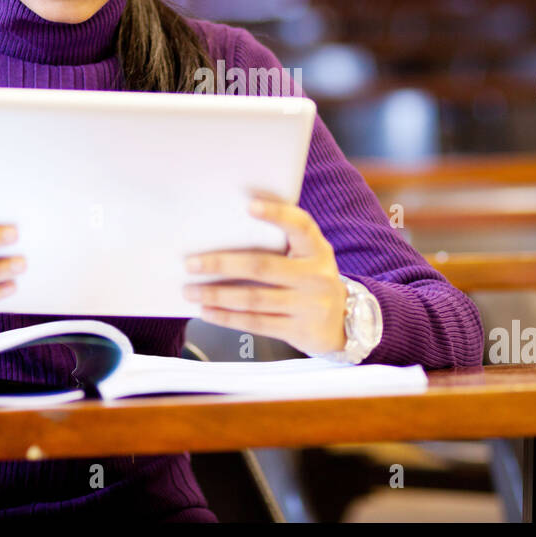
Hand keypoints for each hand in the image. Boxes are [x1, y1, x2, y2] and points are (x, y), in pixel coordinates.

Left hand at [181, 193, 347, 355]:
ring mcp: (309, 305)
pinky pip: (257, 323)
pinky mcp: (299, 330)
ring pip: (254, 299)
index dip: (277, 214)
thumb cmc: (310, 278)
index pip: (300, 225)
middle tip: (190, 263)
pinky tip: (207, 311)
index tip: (249, 205)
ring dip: (217, 295)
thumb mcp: (307, 255)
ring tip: (190, 291)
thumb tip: (226, 230)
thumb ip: (281, 241)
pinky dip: (228, 317)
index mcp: (317, 249)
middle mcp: (317, 276)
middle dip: (223, 263)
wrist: (345, 322)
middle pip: (263, 266)